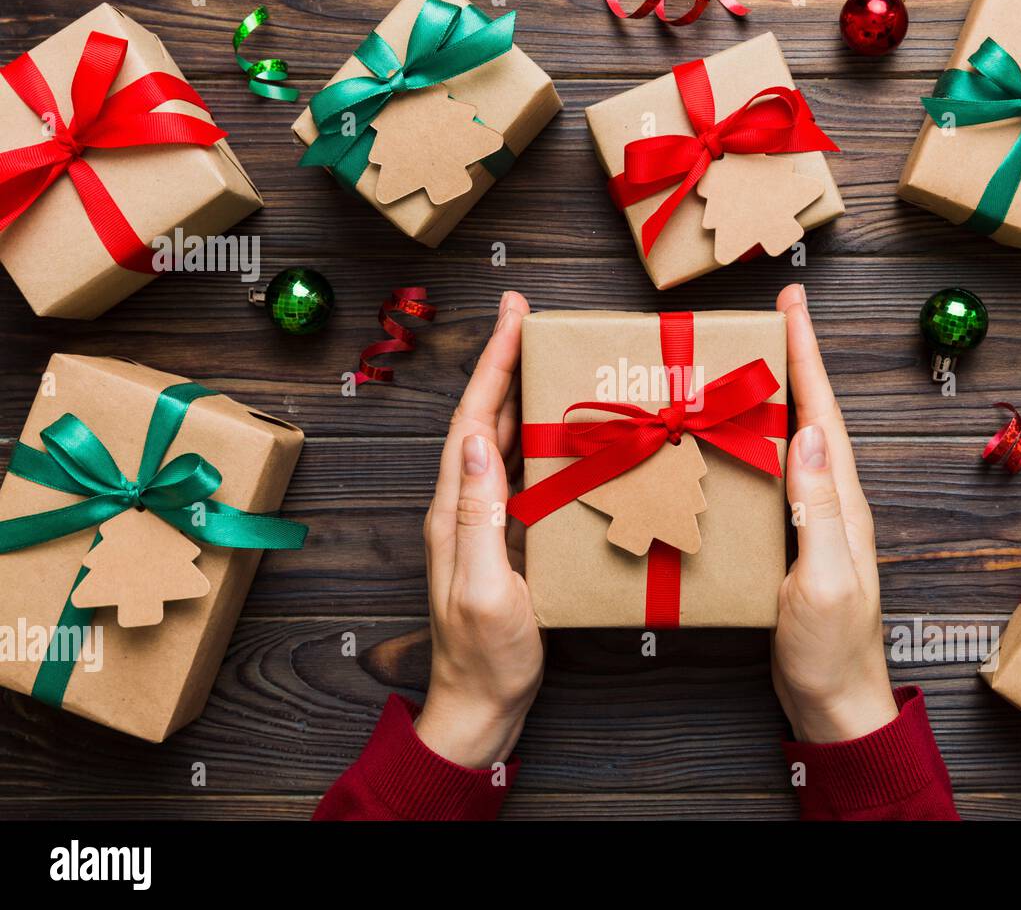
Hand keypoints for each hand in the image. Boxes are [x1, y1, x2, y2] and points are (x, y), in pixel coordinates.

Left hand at [416, 291, 543, 767]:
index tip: (514, 315)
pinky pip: (524, 476)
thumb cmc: (485, 656)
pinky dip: (542, 443)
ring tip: (551, 360)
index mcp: (454, 510)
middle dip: (506, 363)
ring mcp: (485, 523)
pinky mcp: (507, 540)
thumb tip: (479, 439)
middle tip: (533, 319)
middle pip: (484, 418)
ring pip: (503, 442)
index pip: (472, 419)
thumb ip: (478, 514)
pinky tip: (565, 436)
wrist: (481, 705)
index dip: (494, 363)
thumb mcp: (485, 586)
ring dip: (522, 396)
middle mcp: (465, 506)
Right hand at [772, 284, 897, 743]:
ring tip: (733, 365)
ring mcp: (809, 521)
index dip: (807, 355)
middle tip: (758, 318)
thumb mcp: (826, 580)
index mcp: (841, 501)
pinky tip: (721, 445)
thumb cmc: (832, 649)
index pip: (823, 413)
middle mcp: (829, 501)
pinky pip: (767, 479)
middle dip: (787, 360)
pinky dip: (747, 448)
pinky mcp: (787, 543)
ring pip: (786, 442)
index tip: (792, 303)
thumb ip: (820, 510)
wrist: (832, 702)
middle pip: (807, 414)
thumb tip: (807, 435)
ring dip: (766, 398)